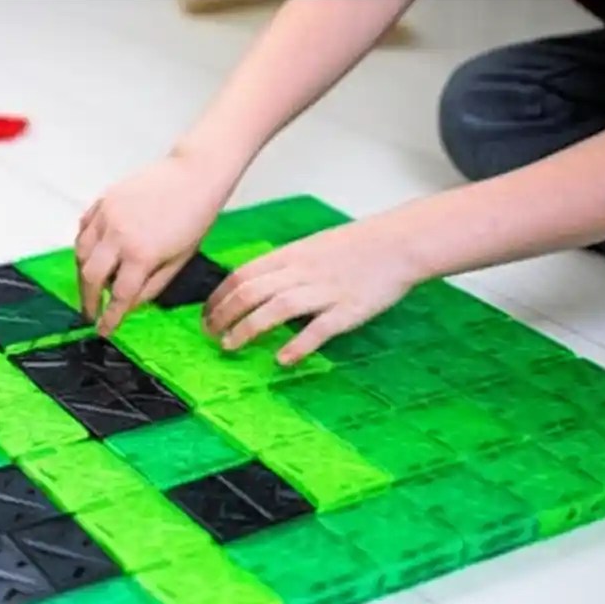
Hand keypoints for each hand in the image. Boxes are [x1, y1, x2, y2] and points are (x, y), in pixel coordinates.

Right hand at [76, 152, 229, 334]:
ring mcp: (107, 216)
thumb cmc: (195, 217)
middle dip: (87, 300)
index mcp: (141, 255)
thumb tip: (129, 304)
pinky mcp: (103, 200)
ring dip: (82, 274)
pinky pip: (83, 229)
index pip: (117, 296)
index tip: (103, 330)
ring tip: (90, 286)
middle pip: (90, 277)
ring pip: (80, 253)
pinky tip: (91, 256)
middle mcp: (118, 236)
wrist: (194, 173)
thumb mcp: (179, 260)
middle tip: (90, 313)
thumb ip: (152, 286)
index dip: (109, 318)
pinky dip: (83, 246)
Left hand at [201, 216, 425, 364]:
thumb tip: (252, 289)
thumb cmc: (354, 248)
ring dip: (248, 329)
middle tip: (210, 335)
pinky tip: (282, 360)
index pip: (242, 275)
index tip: (205, 316)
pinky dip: (298, 345)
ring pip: (276, 308)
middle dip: (224, 315)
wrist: (399, 242)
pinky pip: (319, 329)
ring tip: (230, 346)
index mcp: (290, 256)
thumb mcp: (310, 249)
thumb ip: (282, 268)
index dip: (218, 297)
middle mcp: (302, 272)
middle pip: (251, 292)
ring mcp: (324, 290)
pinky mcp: (348, 309)